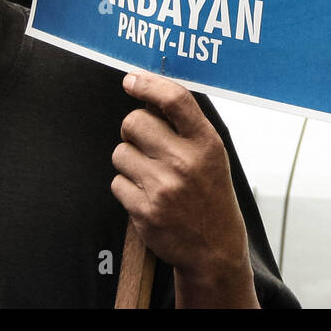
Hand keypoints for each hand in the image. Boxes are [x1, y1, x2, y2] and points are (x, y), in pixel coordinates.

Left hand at [111, 72, 258, 307]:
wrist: (214, 250)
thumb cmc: (211, 195)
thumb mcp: (212, 155)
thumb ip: (186, 126)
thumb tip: (149, 94)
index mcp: (206, 144)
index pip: (175, 100)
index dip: (148, 84)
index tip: (132, 80)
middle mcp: (184, 163)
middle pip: (134, 122)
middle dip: (132, 129)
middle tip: (144, 142)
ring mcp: (163, 188)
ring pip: (120, 153)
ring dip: (128, 160)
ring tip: (149, 174)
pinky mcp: (144, 212)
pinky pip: (116, 183)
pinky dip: (126, 187)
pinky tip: (146, 195)